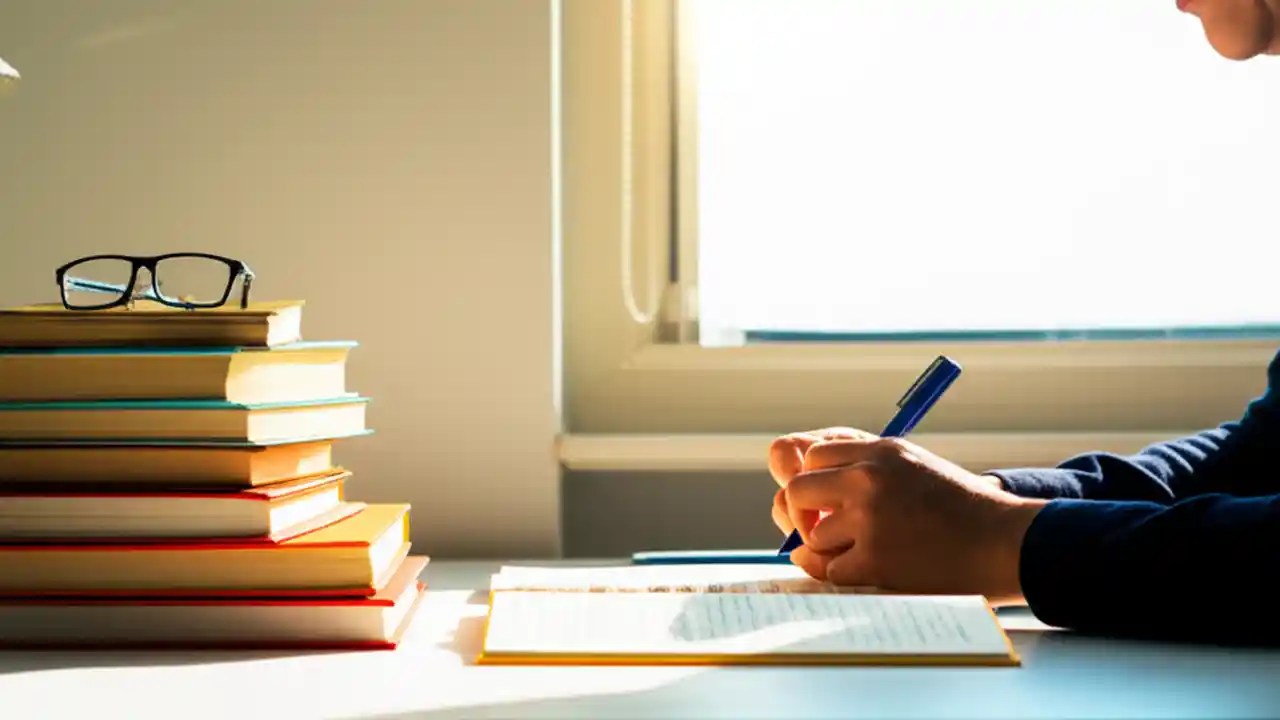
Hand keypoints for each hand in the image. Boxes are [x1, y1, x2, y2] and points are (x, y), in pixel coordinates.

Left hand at [779, 434, 1046, 602]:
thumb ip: (869, 467)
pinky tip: (868, 572)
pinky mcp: (875, 560)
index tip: (825, 501)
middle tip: (820, 530)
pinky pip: (829, 570)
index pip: (815, 457)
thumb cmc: (964, 510)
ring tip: (865, 553)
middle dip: (801, 514)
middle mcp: (870, 479)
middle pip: (797, 490)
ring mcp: (870, 520)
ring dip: (830, 549)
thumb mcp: (917, 467)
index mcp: (882, 452)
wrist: (1006, 542)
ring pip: (812, 536)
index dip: (815, 480)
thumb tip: (807, 484)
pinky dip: (844, 575)